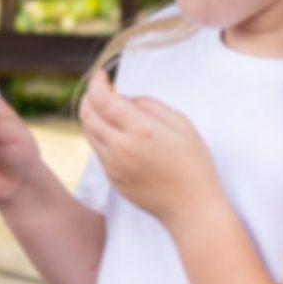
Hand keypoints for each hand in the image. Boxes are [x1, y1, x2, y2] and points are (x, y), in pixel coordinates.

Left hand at [79, 66, 223, 228]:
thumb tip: (124, 97)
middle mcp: (120, 148)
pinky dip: (99, 135)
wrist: (192, 209)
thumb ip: (150, 105)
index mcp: (140, 131)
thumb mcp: (182, 125)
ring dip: (92, 115)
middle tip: (100, 89)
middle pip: (88, 114)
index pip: (103, 100)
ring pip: (89, 132)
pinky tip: (115, 132)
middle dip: (89, 97)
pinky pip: (97, 149)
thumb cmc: (194, 165)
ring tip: (106, 108)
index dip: (96, 83)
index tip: (100, 74)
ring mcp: (112, 165)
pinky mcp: (111, 178)